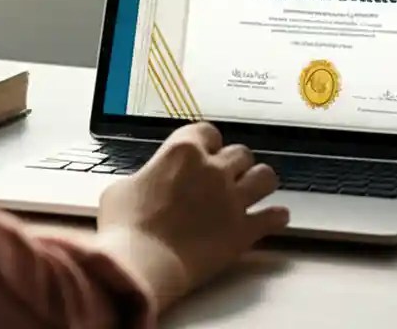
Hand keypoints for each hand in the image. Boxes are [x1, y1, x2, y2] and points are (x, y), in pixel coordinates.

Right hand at [92, 123, 288, 309]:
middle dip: (233, 163)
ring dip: (259, 181)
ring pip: (265, 176)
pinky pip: (275, 216)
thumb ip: (142, 178)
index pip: (207, 131)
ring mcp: (232, 199)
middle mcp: (213, 169)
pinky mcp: (243, 230)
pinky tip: (273, 218)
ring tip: (253, 189)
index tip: (204, 151)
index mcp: (182, 152)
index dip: (207, 142)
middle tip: (226, 175)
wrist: (141, 264)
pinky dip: (276, 216)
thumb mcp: (120, 189)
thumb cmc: (125, 228)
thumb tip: (144, 184)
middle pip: (240, 152)